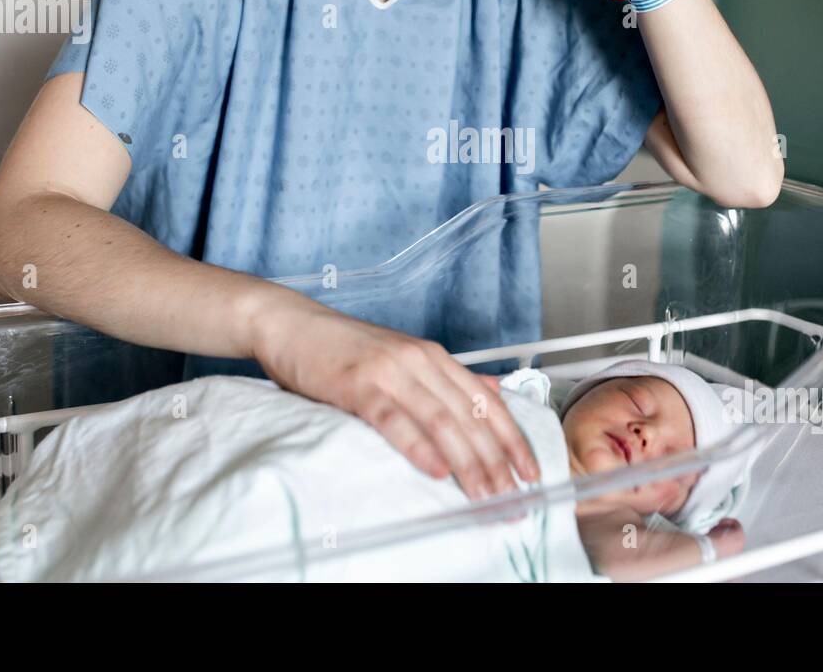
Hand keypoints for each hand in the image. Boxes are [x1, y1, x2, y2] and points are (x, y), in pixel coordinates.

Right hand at [252, 298, 539, 501]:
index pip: (486, 402)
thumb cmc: (344, 348)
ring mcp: (390, 371)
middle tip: (513, 498)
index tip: (531, 472)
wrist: (292, 325)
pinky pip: (396, 420)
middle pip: (470, 416)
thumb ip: (447, 376)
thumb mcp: (403, 356)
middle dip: (497, 462)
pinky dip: (420, 446)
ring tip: (486, 495)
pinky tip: (437, 470)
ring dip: (469, 462)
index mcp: (434, 357)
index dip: (513, 439)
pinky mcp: (359, 385)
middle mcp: (420, 361)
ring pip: (442, 420)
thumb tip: (492, 388)